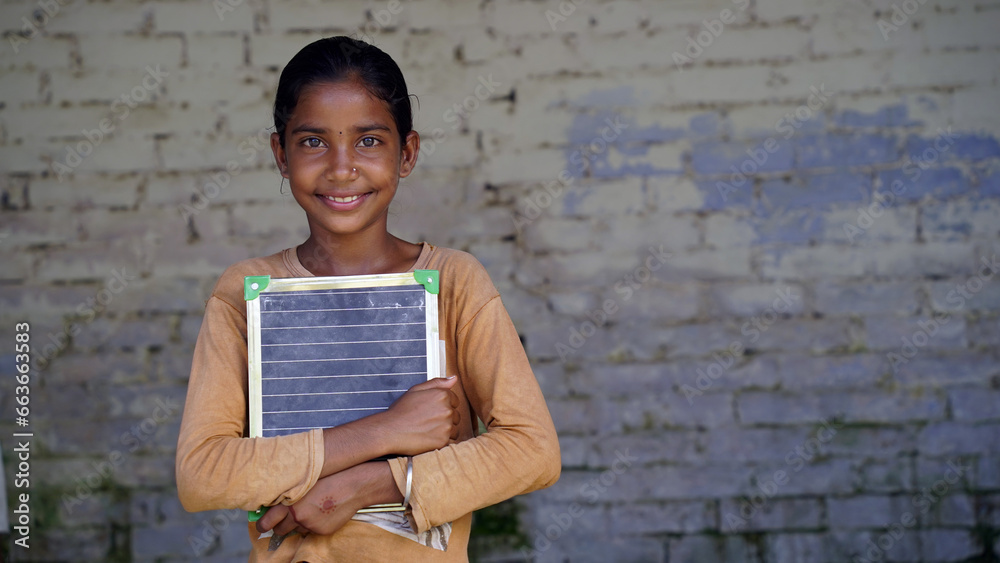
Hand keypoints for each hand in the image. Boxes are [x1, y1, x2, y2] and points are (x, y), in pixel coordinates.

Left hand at [255, 462, 400, 536]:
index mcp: (289, 502)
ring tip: (307, 511)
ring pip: (295, 530)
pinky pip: (310, 531)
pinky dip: (312, 524)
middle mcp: (296, 515)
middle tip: (281, 522)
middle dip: (278, 527)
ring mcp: (309, 525)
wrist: (351, 486)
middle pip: (278, 530)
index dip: (262, 525)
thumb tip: (275, 506)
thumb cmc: (329, 479)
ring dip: (297, 524)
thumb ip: (288, 494)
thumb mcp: (304, 483)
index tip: (262, 525)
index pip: (266, 521)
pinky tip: (321, 513)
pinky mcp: (320, 531)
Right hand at [377, 376, 460, 455]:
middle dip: (444, 418)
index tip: (430, 411)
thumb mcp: (416, 390)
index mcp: (442, 395)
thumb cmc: (400, 411)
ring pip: (454, 429)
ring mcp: (446, 426)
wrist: (389, 431)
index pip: (454, 401)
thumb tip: (454, 378)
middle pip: (456, 415)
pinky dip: (441, 441)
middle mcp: (447, 410)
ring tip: (427, 430)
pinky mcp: (443, 441)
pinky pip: (450, 441)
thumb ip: (437, 383)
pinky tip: (428, 438)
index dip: (441, 406)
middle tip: (426, 421)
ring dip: (444, 431)